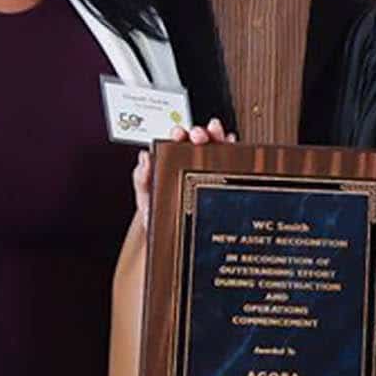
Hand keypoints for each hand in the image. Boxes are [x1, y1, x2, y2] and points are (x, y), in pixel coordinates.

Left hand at [133, 117, 229, 233]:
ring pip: (217, 149)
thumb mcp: (147, 198)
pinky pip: (232, 164)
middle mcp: (192, 164)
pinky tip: (232, 145)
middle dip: (200, 133)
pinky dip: (234, 151)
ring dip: (217, 136)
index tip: (179, 134)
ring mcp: (209, 172)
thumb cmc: (158, 218)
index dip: (179, 134)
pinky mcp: (224, 182)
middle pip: (199, 142)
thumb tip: (144, 157)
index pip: (177, 144)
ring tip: (216, 133)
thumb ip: (141, 178)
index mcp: (172, 163)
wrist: (172, 243)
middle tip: (198, 135)